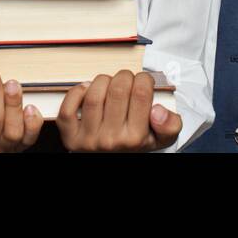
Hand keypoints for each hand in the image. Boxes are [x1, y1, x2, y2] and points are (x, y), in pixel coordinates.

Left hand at [56, 70, 180, 151]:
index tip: (143, 81)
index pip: (141, 93)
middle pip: (118, 90)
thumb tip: (158, 110)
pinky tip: (87, 90)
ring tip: (109, 83)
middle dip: (125, 76)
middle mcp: (111, 140)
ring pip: (94, 95)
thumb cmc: (135, 144)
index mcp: (136, 137)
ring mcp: (88, 139)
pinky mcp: (70, 137)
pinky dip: (76, 93)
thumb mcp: (161, 138)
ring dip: (103, 80)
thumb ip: (170, 124)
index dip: (144, 79)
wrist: (113, 160)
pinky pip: (67, 109)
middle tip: (127, 80)